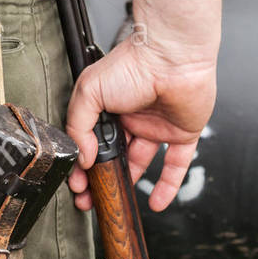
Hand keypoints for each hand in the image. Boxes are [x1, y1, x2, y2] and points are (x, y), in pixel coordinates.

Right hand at [64, 38, 216, 213]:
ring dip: (128, 183)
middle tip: (90, 198)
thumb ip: (79, 126)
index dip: (82, 164)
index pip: (91, 142)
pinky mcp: (181, 134)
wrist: (171, 57)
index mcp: (107, 106)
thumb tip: (83, 157)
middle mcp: (130, 118)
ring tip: (116, 202)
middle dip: (101, 179)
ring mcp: (156, 127)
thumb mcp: (89, 92)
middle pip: (114, 156)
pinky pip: (175, 164)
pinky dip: (168, 185)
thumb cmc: (132, 63)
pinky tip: (157, 201)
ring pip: (141, 163)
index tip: (76, 183)